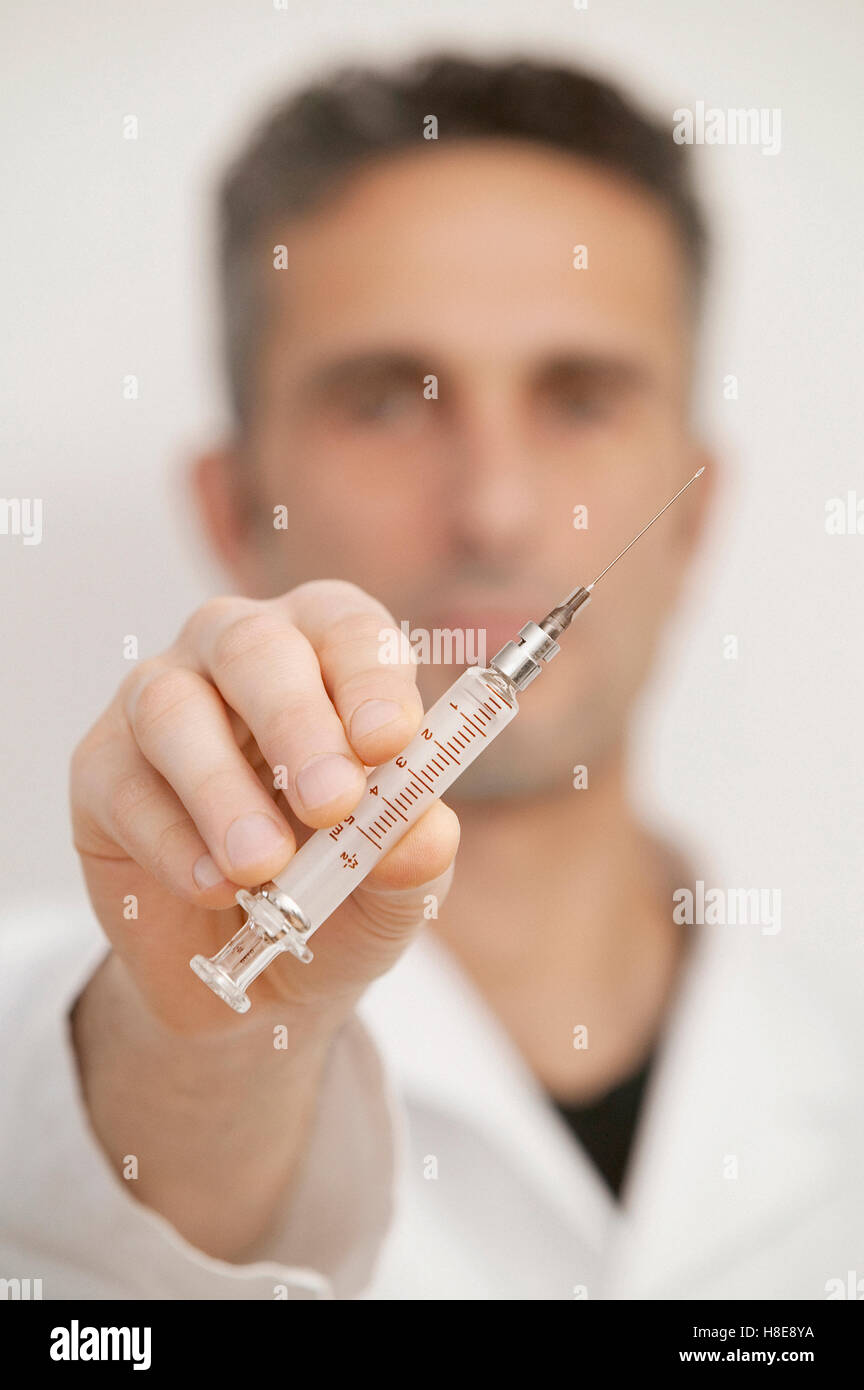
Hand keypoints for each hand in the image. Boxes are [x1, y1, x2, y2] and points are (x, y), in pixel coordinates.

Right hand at [70, 580, 459, 1036]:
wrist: (265, 976)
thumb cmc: (345, 893)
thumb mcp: (397, 887)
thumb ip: (416, 854)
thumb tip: (422, 833)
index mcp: (329, 653)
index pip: (348, 629)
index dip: (370, 678)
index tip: (389, 742)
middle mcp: (239, 653)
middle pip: (254, 646)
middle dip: (296, 722)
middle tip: (331, 803)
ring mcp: (160, 700)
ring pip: (173, 708)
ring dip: (223, 789)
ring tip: (264, 866)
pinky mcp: (102, 767)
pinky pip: (125, 785)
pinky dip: (172, 841)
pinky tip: (213, 888)